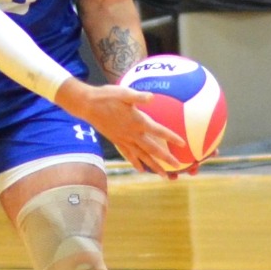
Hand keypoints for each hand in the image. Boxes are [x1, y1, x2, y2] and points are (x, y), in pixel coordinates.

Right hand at [57, 79, 185, 174]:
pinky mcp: (116, 141)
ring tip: (163, 176)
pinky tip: (141, 170)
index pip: (158, 131)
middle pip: (152, 149)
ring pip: (141, 156)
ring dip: (153, 166)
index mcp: (137, 121)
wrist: (87, 105)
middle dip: (165, 159)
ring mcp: (124, 139)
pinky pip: (128, 155)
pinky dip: (136, 163)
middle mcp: (132, 134)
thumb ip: (138, 96)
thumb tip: (152, 97)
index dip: (171, 137)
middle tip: (177, 167)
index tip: (182, 144)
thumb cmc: (106, 96)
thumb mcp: (123, 93)